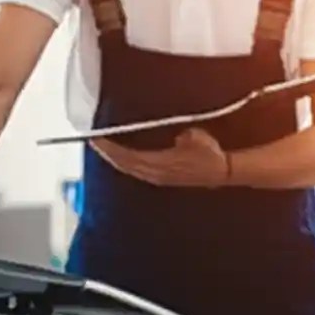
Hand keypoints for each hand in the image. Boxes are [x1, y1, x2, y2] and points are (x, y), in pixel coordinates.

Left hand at [90, 127, 229, 187]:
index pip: (128, 156)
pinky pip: (136, 169)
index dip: (110, 149)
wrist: (222, 171)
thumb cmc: (210, 153)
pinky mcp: (161, 177)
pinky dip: (125, 162)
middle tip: (93, 141)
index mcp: (160, 164)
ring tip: (103, 147)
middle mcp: (155, 173)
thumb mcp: (197, 138)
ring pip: (129, 168)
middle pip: (124, 164)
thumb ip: (184, 137)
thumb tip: (180, 136)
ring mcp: (157, 177)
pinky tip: (121, 156)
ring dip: (115, 158)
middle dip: (107, 153)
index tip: (96, 139)